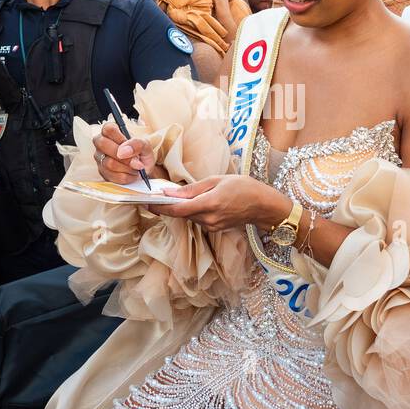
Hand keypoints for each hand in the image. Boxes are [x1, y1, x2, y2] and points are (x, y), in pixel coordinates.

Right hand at [92, 119, 158, 182]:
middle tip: (137, 160)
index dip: (120, 138)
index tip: (130, 145)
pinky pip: (112, 176)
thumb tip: (123, 152)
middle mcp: (101, 143)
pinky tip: (132, 174)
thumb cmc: (141, 152)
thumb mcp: (145, 145)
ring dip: (127, 167)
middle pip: (103, 144)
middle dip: (123, 154)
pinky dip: (127, 177)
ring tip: (136, 167)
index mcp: (111, 131)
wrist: (143, 168)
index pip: (108, 129)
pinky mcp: (102, 172)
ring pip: (108, 163)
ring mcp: (100, 158)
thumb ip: (136, 144)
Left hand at [149, 174, 290, 232]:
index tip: (145, 202)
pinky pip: (198, 219)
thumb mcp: (217, 180)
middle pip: (181, 214)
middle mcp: (209, 219)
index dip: (159, 207)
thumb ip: (192, 188)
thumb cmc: (244, 188)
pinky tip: (194, 202)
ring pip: (189, 217)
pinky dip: (192, 211)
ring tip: (175, 196)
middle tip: (155, 196)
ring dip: (181, 208)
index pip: (177, 209)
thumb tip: (171, 193)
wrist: (264, 205)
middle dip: (168, 205)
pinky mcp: (214, 228)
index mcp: (209, 204)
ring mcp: (212, 226)